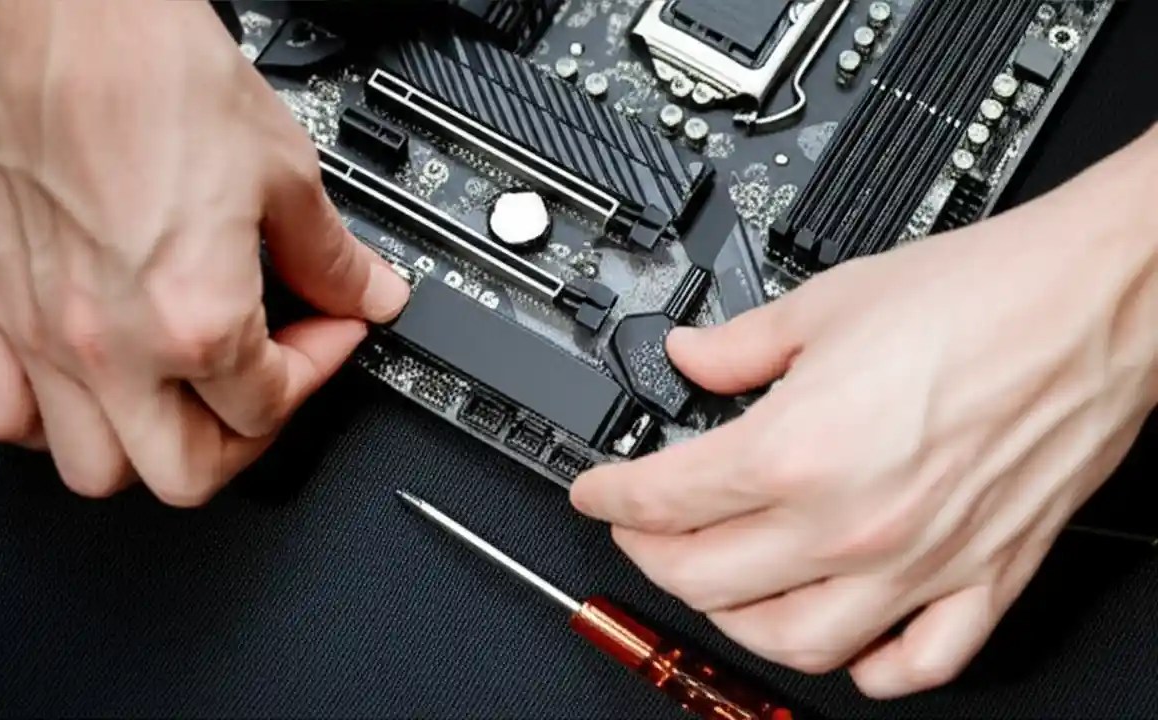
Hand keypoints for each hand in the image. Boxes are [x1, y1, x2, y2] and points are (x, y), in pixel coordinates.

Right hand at [0, 1, 407, 504]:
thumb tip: (370, 294)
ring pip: (96, 469)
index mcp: (194, 318)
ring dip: (155, 448)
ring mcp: (47, 335)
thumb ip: (336, 260)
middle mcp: (113, 344)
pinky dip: (53, 422)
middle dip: (248, 439)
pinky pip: (5, 415)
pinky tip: (96, 382)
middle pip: (188, 474)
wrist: (82, 24)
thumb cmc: (163, 80)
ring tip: (191, 395)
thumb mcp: (287, 178)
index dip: (321, 369)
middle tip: (272, 384)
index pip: (271, 407)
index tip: (330, 330)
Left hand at [572, 128, 1157, 696]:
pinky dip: (869, 669)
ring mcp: (917, 564)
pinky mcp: (983, 578)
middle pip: (707, 578)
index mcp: (798, 451)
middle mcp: (851, 523)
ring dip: (735, 621)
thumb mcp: (824, 304)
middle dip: (651, 554)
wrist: (1092, 300)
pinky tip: (842, 644)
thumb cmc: (980, 296)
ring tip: (716, 584)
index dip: (610, 496)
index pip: (665, 499)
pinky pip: (917, 661)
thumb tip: (688, 356)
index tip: (595, 491)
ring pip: (795, 640)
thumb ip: (738, 346)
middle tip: (640, 528)